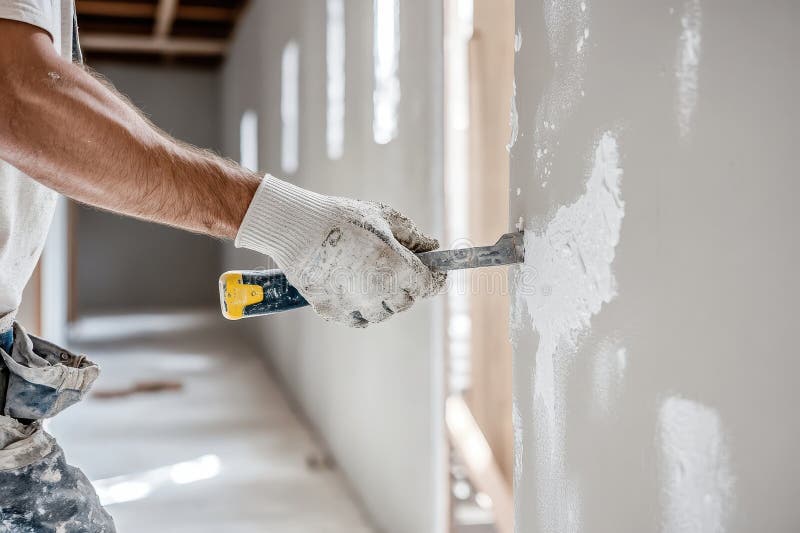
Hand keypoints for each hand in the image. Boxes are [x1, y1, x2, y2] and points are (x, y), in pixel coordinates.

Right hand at [236, 176, 445, 326]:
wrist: (296, 226)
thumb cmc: (342, 216)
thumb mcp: (384, 217)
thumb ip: (412, 236)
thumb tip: (431, 247)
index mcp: (396, 266)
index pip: (428, 285)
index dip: (436, 279)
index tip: (437, 275)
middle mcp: (378, 291)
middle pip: (406, 302)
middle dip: (408, 288)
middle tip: (401, 272)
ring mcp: (355, 304)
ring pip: (382, 314)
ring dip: (385, 301)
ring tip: (375, 282)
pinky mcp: (333, 310)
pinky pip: (357, 320)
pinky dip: (362, 310)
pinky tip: (358, 293)